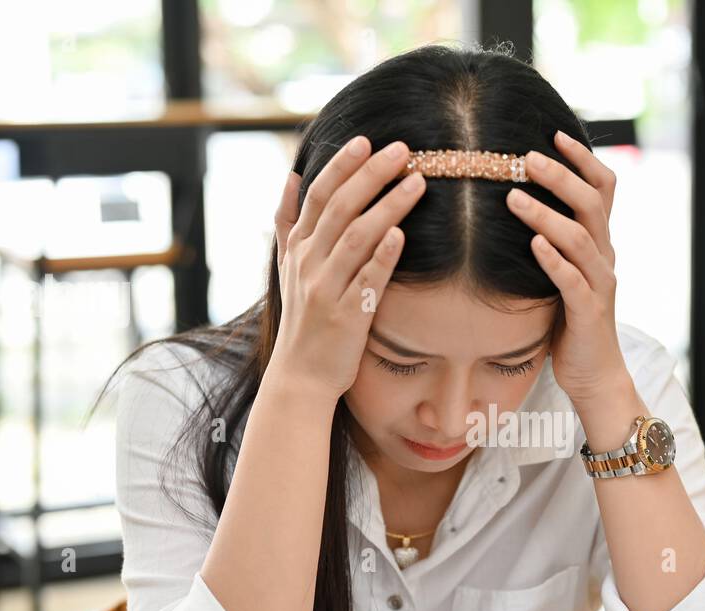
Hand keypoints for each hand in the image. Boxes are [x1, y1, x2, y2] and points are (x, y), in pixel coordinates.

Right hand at [267, 137, 425, 399]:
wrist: (300, 376)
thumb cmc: (304, 319)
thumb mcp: (287, 267)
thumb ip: (288, 221)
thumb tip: (292, 175)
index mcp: (298, 247)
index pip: (318, 194)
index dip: (341, 165)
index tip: (366, 139)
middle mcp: (308, 263)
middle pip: (339, 207)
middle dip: (370, 174)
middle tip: (403, 149)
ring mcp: (326, 289)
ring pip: (356, 237)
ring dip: (387, 206)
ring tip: (417, 182)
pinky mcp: (346, 316)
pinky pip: (367, 280)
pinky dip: (382, 256)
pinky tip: (402, 235)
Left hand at [504, 129, 629, 406]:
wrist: (594, 374)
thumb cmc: (570, 322)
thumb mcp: (563, 273)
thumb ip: (552, 241)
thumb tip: (515, 202)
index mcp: (600, 243)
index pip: (604, 187)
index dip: (583, 158)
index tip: (554, 132)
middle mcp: (605, 257)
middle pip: (592, 203)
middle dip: (560, 176)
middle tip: (526, 157)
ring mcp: (599, 284)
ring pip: (580, 238)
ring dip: (546, 214)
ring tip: (514, 197)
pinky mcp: (588, 313)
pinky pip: (573, 281)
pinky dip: (553, 260)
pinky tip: (533, 245)